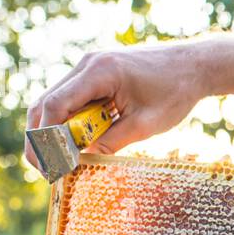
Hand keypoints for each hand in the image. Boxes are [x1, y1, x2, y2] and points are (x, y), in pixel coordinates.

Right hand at [24, 40, 211, 169]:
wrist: (194, 65)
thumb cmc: (175, 91)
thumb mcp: (146, 124)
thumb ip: (112, 142)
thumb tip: (80, 162)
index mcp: (100, 71)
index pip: (56, 105)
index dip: (47, 137)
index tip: (51, 165)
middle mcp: (87, 64)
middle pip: (45, 102)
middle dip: (40, 138)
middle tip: (45, 170)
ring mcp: (89, 67)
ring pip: (53, 100)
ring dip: (50, 131)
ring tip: (55, 162)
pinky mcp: (95, 74)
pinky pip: (70, 99)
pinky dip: (66, 122)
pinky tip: (71, 146)